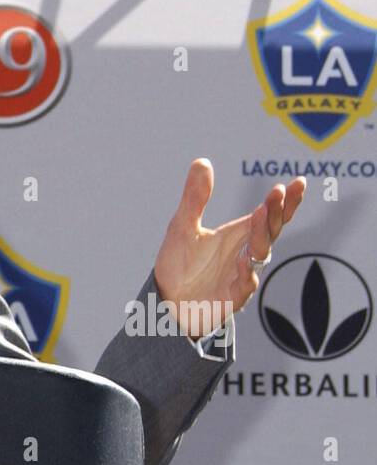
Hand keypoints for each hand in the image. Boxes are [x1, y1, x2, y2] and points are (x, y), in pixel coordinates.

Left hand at [153, 159, 305, 337]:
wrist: (165, 303)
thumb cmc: (180, 266)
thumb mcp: (183, 226)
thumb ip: (195, 197)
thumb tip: (202, 161)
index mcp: (240, 235)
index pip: (271, 215)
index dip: (287, 201)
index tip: (298, 182)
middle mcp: (246, 253)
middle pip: (270, 230)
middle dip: (276, 211)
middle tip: (279, 192)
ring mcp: (242, 276)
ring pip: (260, 254)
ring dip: (261, 234)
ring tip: (260, 214)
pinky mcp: (231, 298)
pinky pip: (245, 285)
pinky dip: (246, 272)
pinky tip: (243, 260)